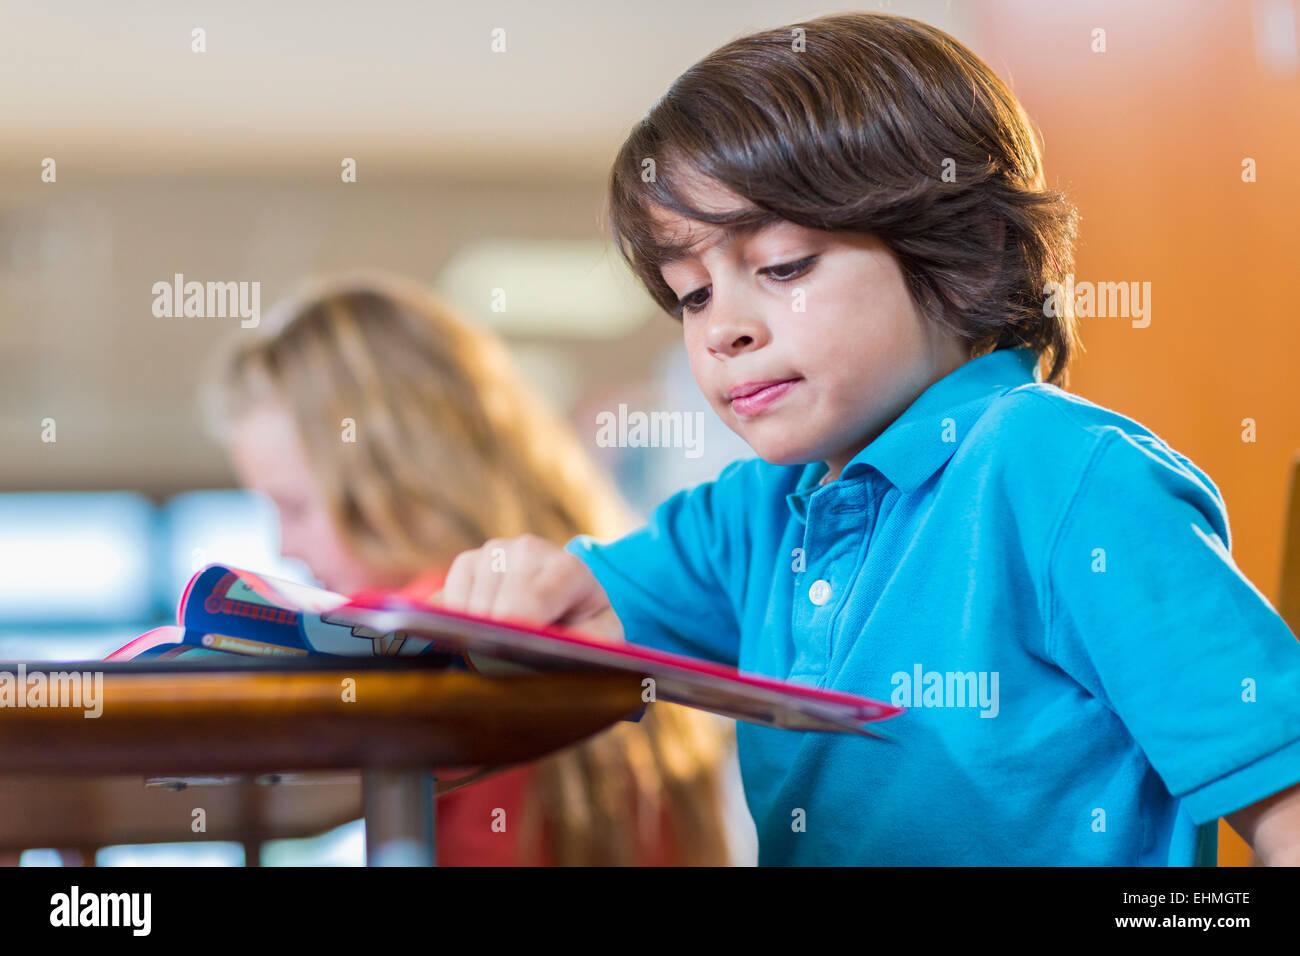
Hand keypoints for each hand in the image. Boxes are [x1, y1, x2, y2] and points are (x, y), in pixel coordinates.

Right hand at [431, 534, 624, 644]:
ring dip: (473, 632)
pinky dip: (453, 622)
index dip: (519, 625)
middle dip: (495, 637)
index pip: (536, 597)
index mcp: (568, 568)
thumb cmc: (583, 621)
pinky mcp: (467, 562)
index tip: (508, 651)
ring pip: (468, 601)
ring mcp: (494, 552)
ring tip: (491, 651)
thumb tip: (560, 653)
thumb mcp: (600, 635)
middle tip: (498, 664)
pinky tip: (470, 636)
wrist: (569, 597)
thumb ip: (588, 644)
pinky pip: (446, 598)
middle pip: (496, 601)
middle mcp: (528, 550)